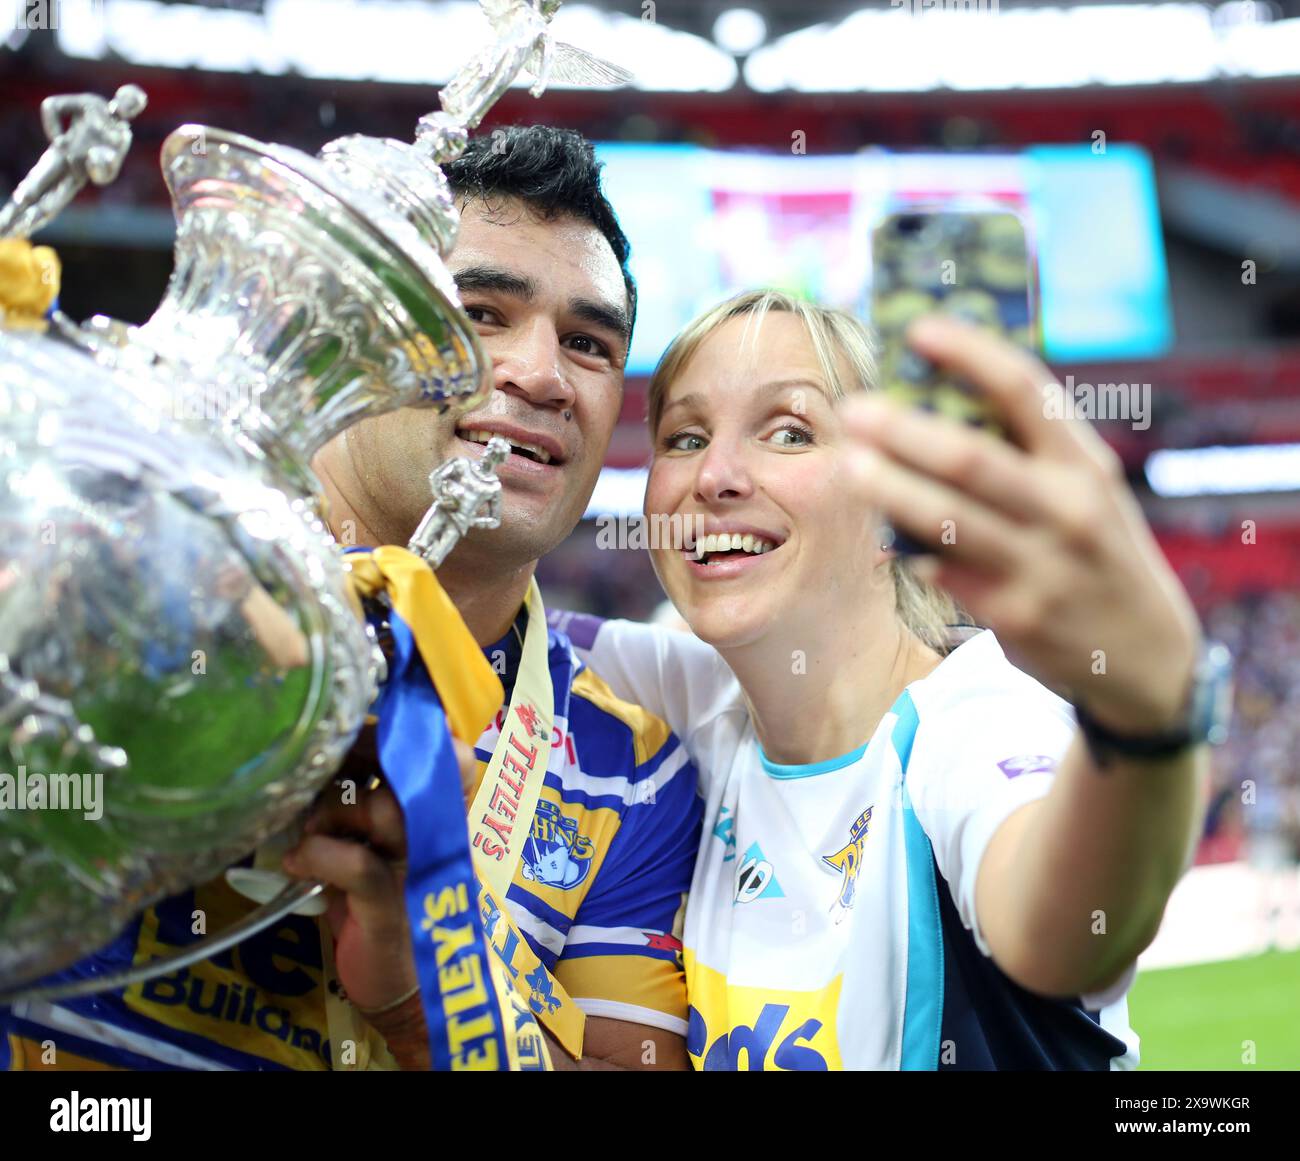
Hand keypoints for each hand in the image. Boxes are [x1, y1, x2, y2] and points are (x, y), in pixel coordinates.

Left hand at [282, 731, 482, 1014]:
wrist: (403, 987)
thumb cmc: (384, 908)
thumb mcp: (377, 847)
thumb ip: (361, 804)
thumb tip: (317, 758)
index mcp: (439, 813)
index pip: (447, 750)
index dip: (405, 727)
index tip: (357, 727)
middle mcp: (438, 833)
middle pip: (415, 765)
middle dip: (359, 753)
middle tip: (322, 768)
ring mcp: (419, 867)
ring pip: (385, 808)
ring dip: (334, 810)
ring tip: (311, 829)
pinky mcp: (391, 906)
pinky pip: (356, 863)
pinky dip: (317, 855)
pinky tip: (297, 864)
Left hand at [841, 314, 1201, 735]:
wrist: (1145, 654)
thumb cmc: (1095, 552)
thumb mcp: (1085, 493)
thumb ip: (1026, 455)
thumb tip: (930, 407)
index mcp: (1086, 464)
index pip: (1025, 390)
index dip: (970, 354)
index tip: (919, 330)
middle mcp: (1068, 509)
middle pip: (970, 457)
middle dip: (904, 430)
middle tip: (855, 408)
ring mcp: (1040, 566)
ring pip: (947, 518)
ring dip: (890, 488)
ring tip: (849, 464)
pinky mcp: (1014, 615)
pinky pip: (944, 571)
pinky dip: (910, 551)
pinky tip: (883, 538)